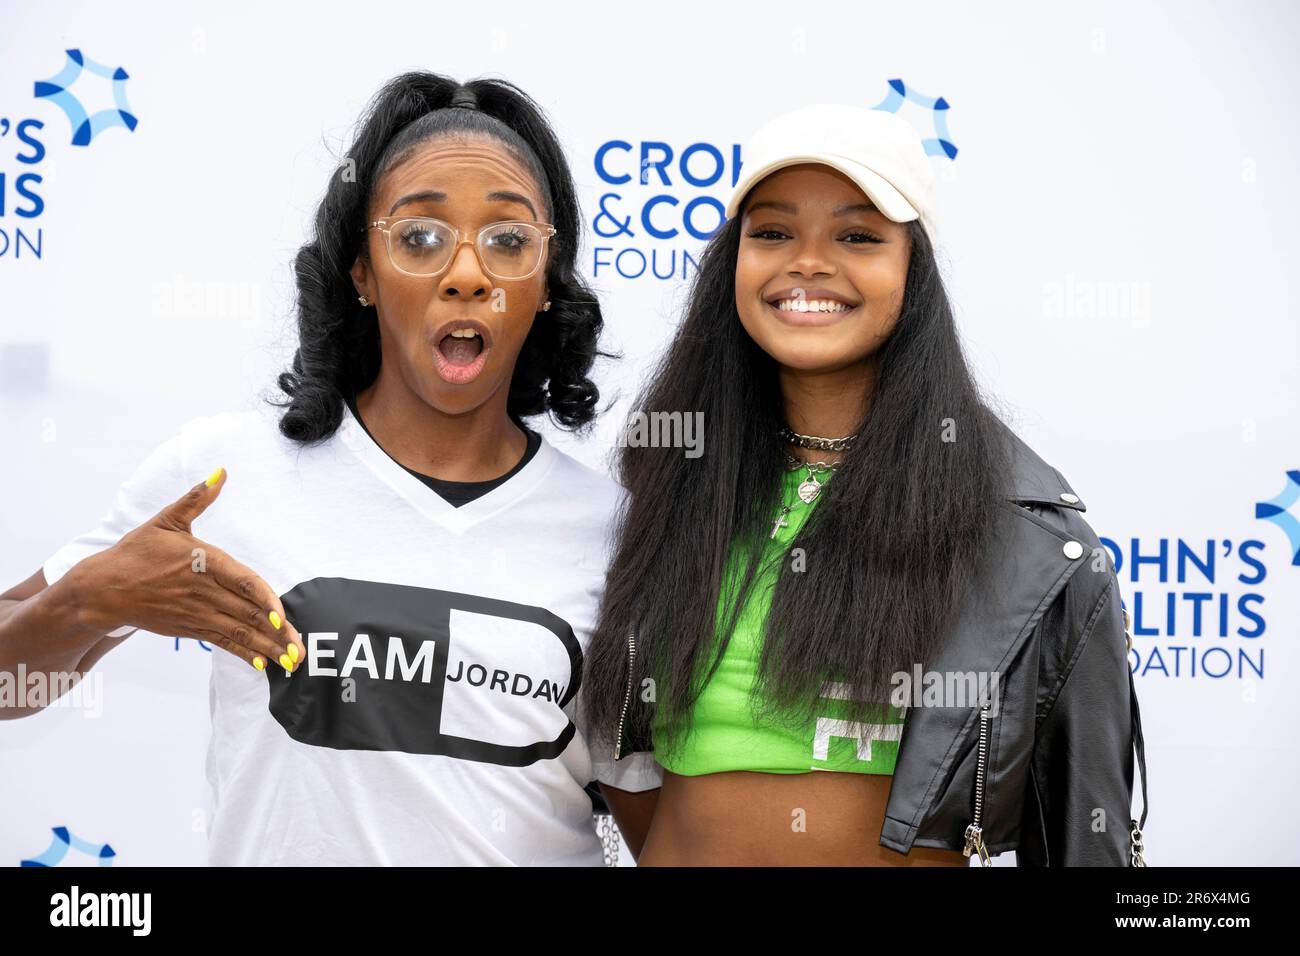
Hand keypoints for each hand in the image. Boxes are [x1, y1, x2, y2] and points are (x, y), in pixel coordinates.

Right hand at [73, 467, 303, 672]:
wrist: (102, 588)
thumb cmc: (137, 551)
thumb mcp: (166, 520)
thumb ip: (197, 498)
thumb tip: (220, 472)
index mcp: (204, 562)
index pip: (243, 582)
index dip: (264, 600)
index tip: (281, 616)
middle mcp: (203, 591)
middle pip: (246, 613)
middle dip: (276, 633)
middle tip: (302, 649)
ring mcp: (196, 613)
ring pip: (237, 632)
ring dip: (266, 648)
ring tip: (291, 662)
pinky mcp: (188, 628)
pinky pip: (221, 642)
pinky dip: (243, 653)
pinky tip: (263, 663)